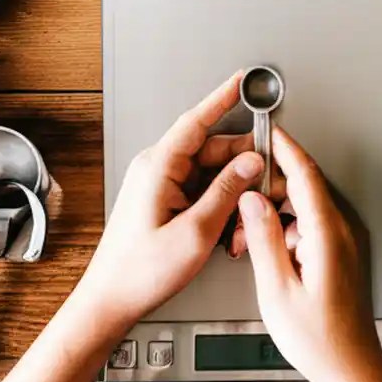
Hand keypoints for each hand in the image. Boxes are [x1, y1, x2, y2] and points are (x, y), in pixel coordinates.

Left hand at [73, 72, 265, 326]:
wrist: (112, 300)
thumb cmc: (140, 272)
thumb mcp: (195, 233)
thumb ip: (226, 192)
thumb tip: (250, 162)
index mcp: (158, 167)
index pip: (197, 120)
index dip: (223, 98)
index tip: (243, 81)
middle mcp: (158, 170)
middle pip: (214, 149)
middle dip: (244, 163)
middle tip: (270, 177)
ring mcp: (161, 185)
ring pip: (212, 172)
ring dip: (233, 190)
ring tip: (244, 217)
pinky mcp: (165, 201)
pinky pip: (203, 190)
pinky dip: (221, 203)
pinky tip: (228, 227)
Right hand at [238, 128, 381, 381]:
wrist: (349, 368)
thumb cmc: (319, 338)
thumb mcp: (277, 289)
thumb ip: (263, 239)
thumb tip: (252, 201)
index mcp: (326, 234)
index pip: (305, 175)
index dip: (284, 148)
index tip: (266, 131)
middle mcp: (338, 233)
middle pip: (302, 188)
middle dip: (267, 189)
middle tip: (239, 200)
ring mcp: (340, 245)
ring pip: (302, 210)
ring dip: (272, 215)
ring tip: (246, 240)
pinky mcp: (337, 257)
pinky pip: (307, 228)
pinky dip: (283, 232)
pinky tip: (265, 253)